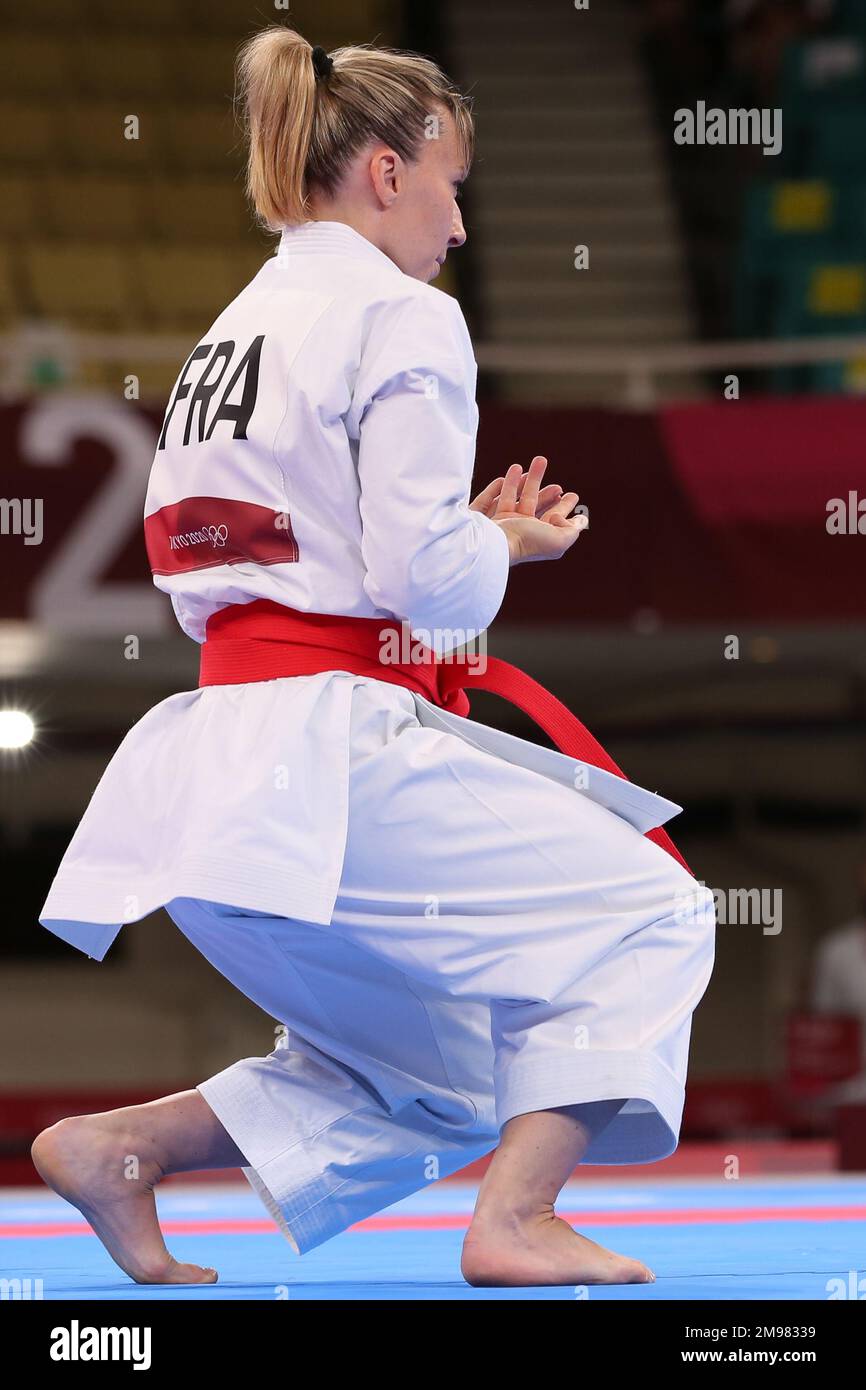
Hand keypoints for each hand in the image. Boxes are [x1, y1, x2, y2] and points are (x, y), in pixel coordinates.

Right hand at [471, 457, 586, 565]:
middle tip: (548, 469)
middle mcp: (518, 531)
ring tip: (528, 465)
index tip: (573, 494)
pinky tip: (505, 478)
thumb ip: (572, 530)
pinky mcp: (481, 518)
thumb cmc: (526, 542)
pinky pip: (487, 501)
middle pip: (533, 505)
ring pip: (511, 499)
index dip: (564, 506)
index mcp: (536, 537)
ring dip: (521, 482)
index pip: (552, 519)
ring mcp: (499, 525)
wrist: (492, 544)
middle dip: (543, 488)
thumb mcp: (559, 540)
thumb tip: (577, 521)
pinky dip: (496, 489)